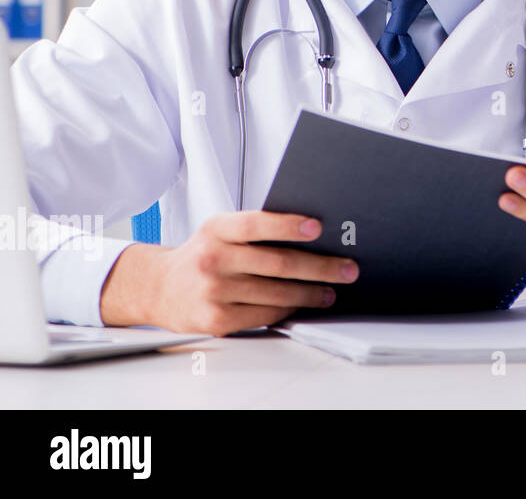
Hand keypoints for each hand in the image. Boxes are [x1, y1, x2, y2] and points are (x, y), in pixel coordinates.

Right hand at [99, 211, 359, 335]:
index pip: (256, 224)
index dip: (287, 225)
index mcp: (217, 229)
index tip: (318, 227)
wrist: (159, 288)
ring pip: (276, 292)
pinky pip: (264, 314)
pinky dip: (288, 309)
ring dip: (311, 293)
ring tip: (331, 291)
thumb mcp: (220, 232)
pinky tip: (302, 305)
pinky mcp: (216, 319)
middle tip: (347, 268)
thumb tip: (313, 233)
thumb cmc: (202, 255)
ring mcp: (214, 291)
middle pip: (277, 263)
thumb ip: (255, 231)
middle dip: (320, 267)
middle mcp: (213, 259)